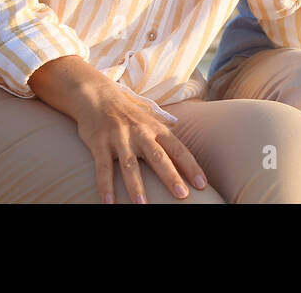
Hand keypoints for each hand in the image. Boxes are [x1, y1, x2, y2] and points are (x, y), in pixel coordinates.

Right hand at [30, 55, 207, 203]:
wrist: (98, 96)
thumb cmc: (129, 113)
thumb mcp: (151, 120)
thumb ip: (166, 136)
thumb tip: (185, 152)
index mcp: (156, 129)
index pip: (178, 149)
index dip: (191, 167)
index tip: (202, 184)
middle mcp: (140, 133)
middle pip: (158, 157)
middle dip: (171, 177)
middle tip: (182, 195)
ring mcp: (120, 138)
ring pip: (130, 165)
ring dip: (136, 186)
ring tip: (142, 205)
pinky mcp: (100, 143)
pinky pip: (103, 167)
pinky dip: (105, 185)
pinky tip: (108, 202)